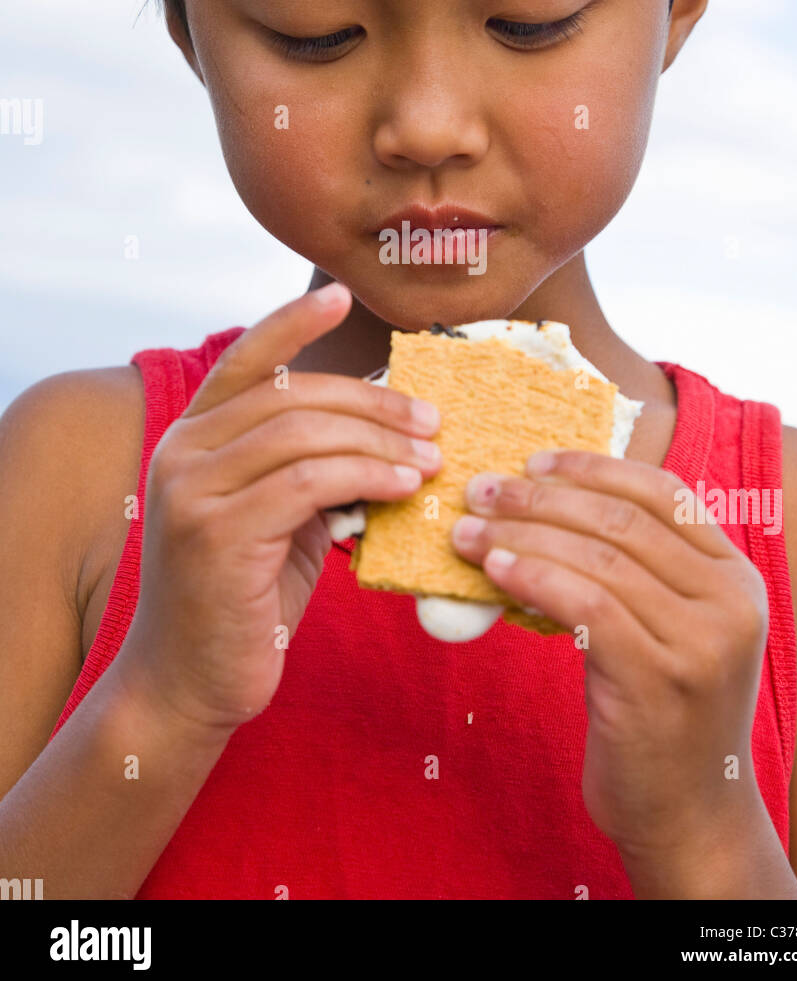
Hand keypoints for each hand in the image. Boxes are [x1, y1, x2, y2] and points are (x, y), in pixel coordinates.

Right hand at [117, 284, 441, 737]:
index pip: (247, 361)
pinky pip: (307, 483)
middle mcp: (181, 451)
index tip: (343, 295)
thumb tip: (384, 427)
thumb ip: (309, 468)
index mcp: (193, 437)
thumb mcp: (277, 518)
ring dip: (378, 439)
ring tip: (430, 457)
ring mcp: (191, 491)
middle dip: (372, 401)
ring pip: (302, 433)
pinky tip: (403, 486)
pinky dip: (366, 476)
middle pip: (291, 395)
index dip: (294, 323)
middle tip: (431, 420)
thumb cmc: (242, 599)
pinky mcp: (215, 535)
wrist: (187, 684)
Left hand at [450, 450, 769, 864]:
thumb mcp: (663, 629)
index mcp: (735, 576)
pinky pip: (587, 606)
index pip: (662, 493)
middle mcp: (731, 602)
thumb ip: (631, 571)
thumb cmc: (659, 714)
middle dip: (541, 498)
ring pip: (600, 558)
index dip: (592, 468)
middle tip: (481, 490)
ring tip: (469, 531)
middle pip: (623, 520)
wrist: (688, 816)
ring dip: (523, 535)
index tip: (531, 462)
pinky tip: (495, 570)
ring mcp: (701, 643)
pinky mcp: (659, 681)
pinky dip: (534, 577)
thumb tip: (537, 505)